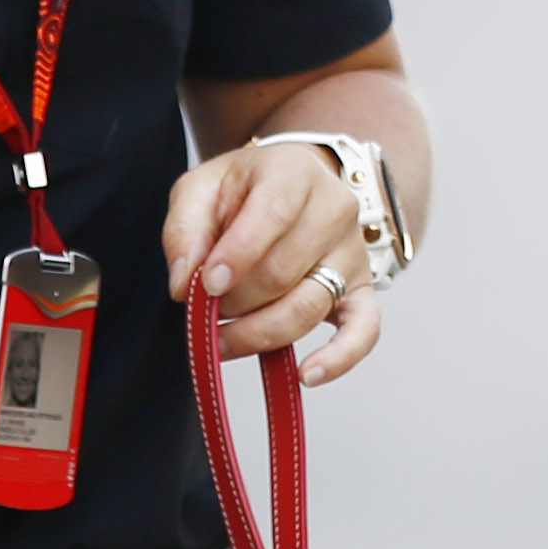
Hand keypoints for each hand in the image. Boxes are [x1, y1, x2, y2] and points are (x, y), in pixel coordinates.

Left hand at [164, 137, 380, 383]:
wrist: (292, 186)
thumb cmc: (246, 189)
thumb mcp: (202, 189)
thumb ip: (185, 229)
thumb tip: (183, 282)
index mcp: (295, 174)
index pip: (273, 215)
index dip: (238, 254)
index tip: (206, 284)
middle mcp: (334, 210)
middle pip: (283, 272)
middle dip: (234, 300)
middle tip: (205, 307)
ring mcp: (352, 254)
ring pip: (308, 306)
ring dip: (258, 333)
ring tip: (224, 339)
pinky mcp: (361, 291)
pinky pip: (364, 330)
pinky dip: (339, 358)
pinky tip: (307, 374)